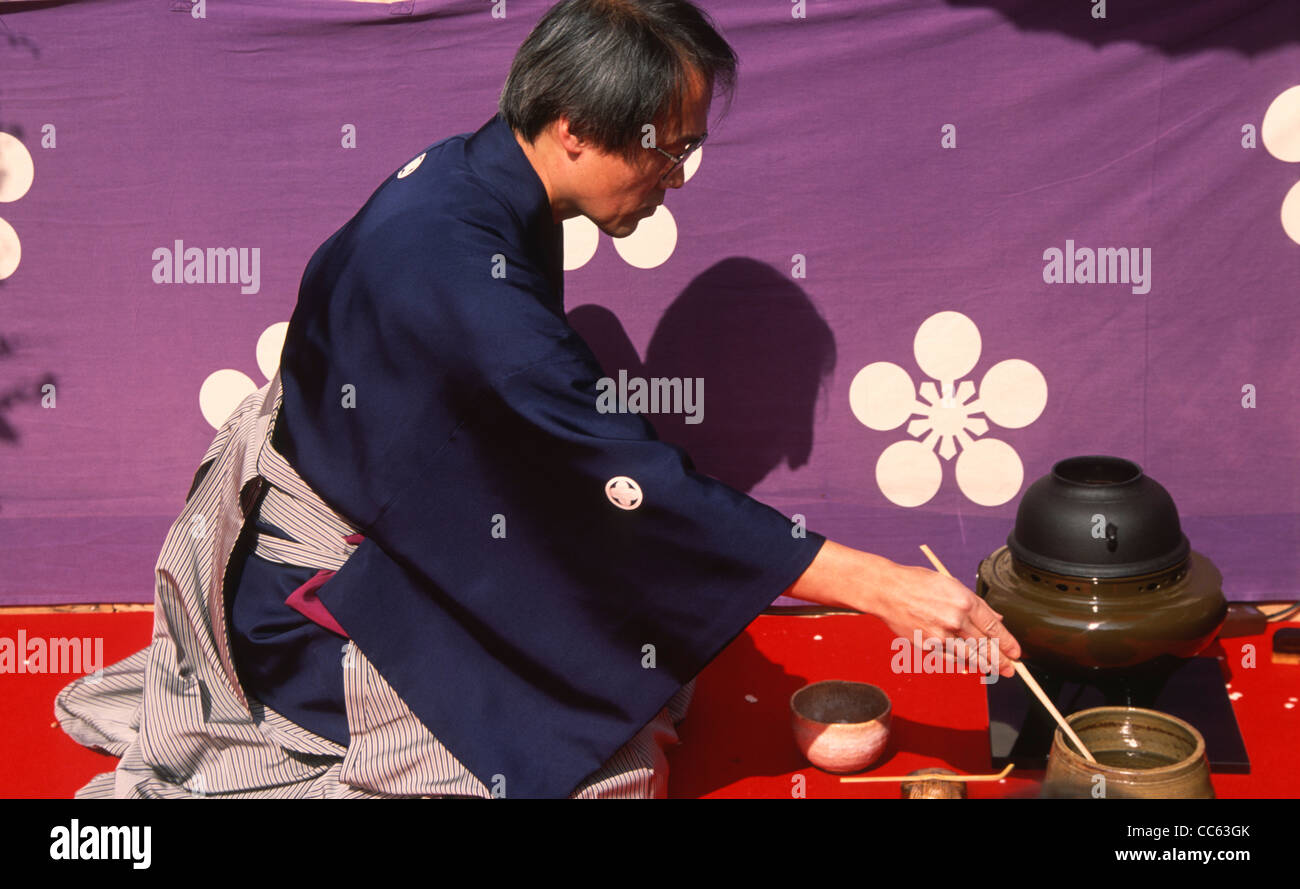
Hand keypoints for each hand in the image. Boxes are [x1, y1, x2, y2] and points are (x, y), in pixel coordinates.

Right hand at [866, 563, 1021, 677]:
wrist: (887, 591)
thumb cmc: (917, 583)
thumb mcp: (951, 585)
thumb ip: (975, 603)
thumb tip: (996, 617)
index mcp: (965, 601)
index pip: (994, 627)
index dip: (1008, 642)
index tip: (1016, 652)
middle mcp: (956, 620)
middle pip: (986, 646)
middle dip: (1001, 659)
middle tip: (1011, 669)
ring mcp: (941, 635)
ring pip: (970, 656)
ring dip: (986, 666)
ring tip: (996, 671)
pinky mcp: (928, 646)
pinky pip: (951, 658)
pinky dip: (963, 663)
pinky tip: (971, 666)